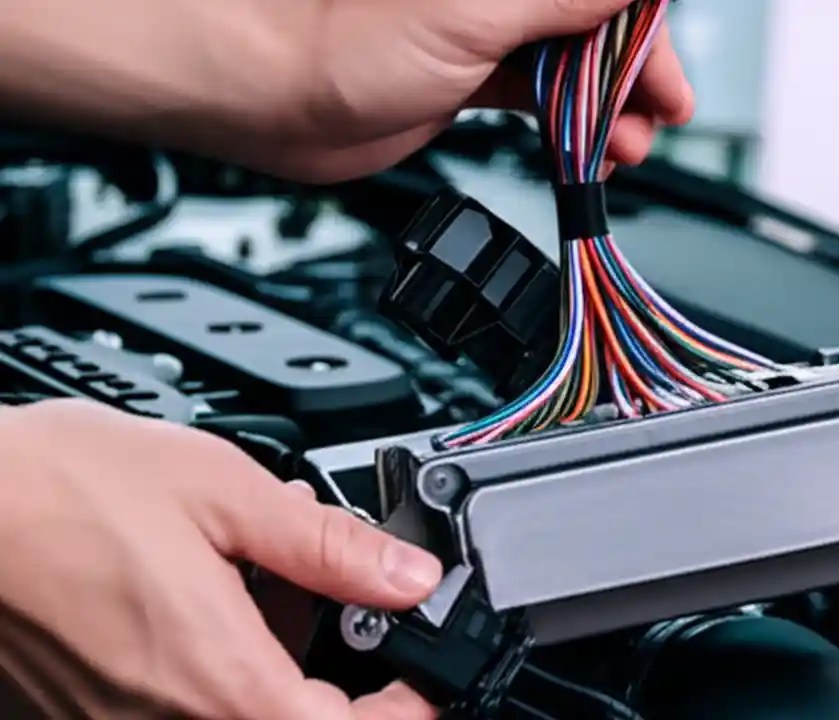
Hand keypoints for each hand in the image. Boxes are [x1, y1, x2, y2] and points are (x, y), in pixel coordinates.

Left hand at [0, 0, 694, 182]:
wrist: (270, 97)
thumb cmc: (344, 43)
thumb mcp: (481, 13)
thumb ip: (568, 1)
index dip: (642, 23)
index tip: (667, 64)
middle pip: (596, 21)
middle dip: (635, 69)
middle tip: (659, 111)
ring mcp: (486, 30)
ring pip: (574, 62)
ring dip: (609, 106)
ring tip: (626, 144)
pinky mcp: (470, 76)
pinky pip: (542, 94)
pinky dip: (572, 124)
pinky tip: (590, 147)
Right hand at [0, 399, 442, 718]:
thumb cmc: (62, 488)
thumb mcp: (225, 493)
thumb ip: (331, 547)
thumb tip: (410, 577)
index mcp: (219, 677)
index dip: (402, 711)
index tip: (420, 679)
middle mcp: (168, 719)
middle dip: (332, 666)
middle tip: (333, 594)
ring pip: (236, 709)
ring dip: (270, 655)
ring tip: (253, 565)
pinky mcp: (85, 709)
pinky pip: (177, 702)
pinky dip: (213, 656)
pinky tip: (199, 586)